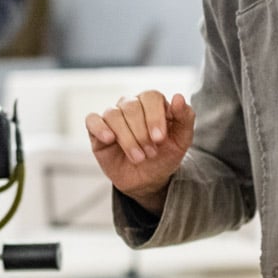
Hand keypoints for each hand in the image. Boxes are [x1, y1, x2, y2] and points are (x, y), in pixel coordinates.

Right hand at [84, 91, 194, 211]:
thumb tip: (178, 97)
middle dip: (142, 133)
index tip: (159, 139)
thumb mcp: (181, 141)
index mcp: (152, 103)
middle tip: (150, 153)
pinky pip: (92, 120)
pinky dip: (100, 128)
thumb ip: (185, 118)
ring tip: (138, 158)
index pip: (151, 97)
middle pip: (132, 106)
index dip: (154, 117)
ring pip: (113, 115)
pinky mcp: (96, 130)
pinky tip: (109, 139)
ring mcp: (113, 116)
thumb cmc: (164, 156)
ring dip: (127, 138)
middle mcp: (131, 105)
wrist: (147, 180)